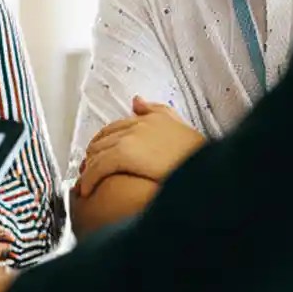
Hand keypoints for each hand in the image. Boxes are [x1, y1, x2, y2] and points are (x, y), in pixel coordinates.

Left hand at [74, 96, 204, 196]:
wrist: (206, 168)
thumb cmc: (197, 154)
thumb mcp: (177, 124)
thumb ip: (156, 111)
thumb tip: (136, 101)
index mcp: (147, 118)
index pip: (113, 129)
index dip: (102, 144)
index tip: (96, 157)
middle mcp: (135, 125)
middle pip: (101, 140)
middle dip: (92, 157)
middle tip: (88, 173)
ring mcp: (129, 138)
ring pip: (96, 153)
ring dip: (88, 169)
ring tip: (86, 184)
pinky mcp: (124, 154)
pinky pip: (97, 167)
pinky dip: (88, 179)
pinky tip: (86, 190)